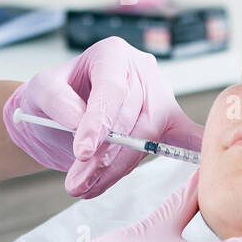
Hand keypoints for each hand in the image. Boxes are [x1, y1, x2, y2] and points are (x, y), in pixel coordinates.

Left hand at [2, 36, 203, 197]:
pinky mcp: (169, 122)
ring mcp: (160, 96)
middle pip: (133, 118)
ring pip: (147, 137)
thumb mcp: (41, 91)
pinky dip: (193, 153)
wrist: (60, 113)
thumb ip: (57, 101)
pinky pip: (185, 138)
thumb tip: (78, 122)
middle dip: (105, 156)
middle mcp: (142, 70)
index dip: (99, 122)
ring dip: (117, 169)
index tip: (82, 152)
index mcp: (112, 53)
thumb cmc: (54, 97)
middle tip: (77, 183)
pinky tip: (200, 179)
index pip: (111, 89)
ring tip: (86, 188)